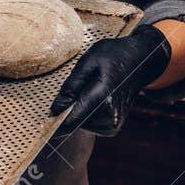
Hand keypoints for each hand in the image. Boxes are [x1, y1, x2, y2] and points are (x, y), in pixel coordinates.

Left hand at [49, 26, 172, 135]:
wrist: (141, 60)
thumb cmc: (113, 56)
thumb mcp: (88, 62)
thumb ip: (71, 87)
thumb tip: (55, 108)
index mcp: (103, 98)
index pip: (72, 120)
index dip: (54, 121)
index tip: (43, 118)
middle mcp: (110, 116)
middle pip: (74, 121)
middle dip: (68, 107)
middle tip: (79, 85)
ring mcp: (113, 124)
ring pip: (81, 123)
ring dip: (77, 109)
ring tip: (89, 89)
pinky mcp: (113, 127)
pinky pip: (89, 124)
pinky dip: (86, 113)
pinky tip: (93, 97)